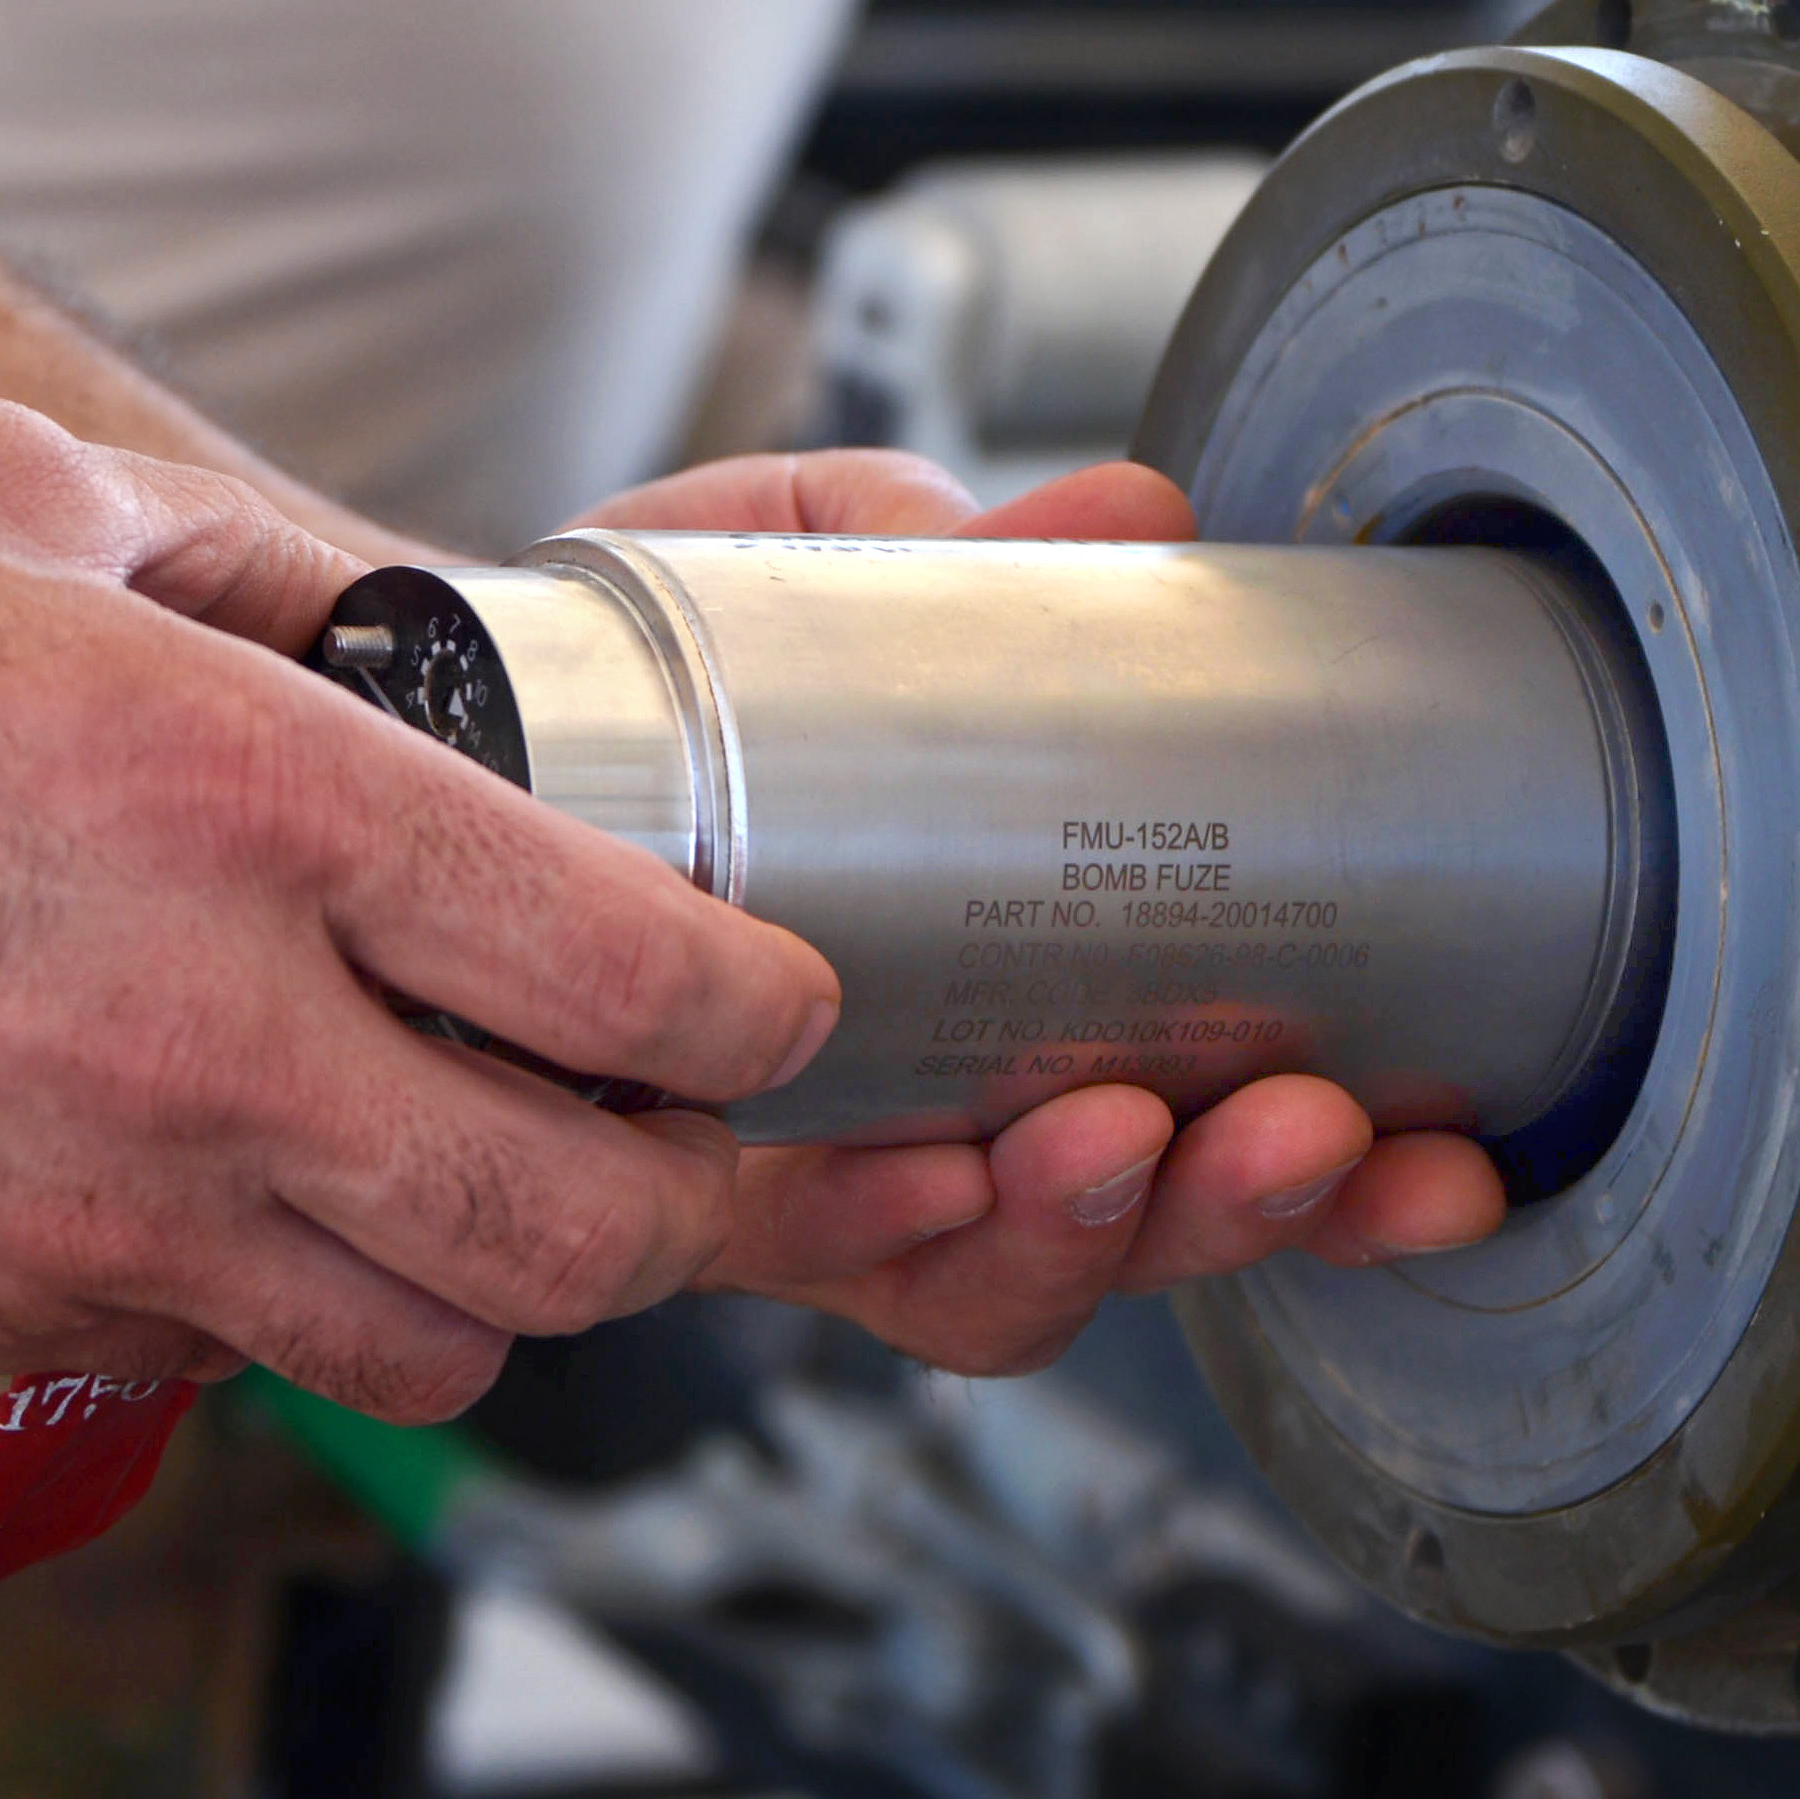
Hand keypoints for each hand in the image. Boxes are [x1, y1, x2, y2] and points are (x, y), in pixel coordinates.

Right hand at [0, 400, 842, 1418]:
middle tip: (687, 1135)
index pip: (635, 977)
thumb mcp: (4, 496)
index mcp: (255, 807)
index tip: (775, 995)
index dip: (763, 1007)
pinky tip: (261, 1194)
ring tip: (486, 1172)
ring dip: (507, 1277)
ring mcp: (104, 1212)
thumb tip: (384, 619)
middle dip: (693, 1202)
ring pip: (435, 1346)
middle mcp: (213, 1045)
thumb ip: (244, 560)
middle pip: (588, 1230)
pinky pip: (233, 1357)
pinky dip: (301, 1305)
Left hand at [572, 452, 1508, 1376]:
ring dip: (1082, 1236)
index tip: (1425, 1150)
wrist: (374, 724)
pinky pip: (777, 1258)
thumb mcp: (768, 577)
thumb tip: (1132, 511)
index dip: (1310, 1191)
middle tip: (1297, 1137)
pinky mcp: (632, 1179)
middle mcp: (874, 1145)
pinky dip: (885, 1227)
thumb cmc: (588, 683)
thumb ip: (923, 542)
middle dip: (1221, 1215)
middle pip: (1088, 1251)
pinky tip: (943, 1175)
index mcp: (959, 1040)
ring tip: (1130, 1138)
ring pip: (957, 1286)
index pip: (1167, 1157)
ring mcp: (755, 1176)